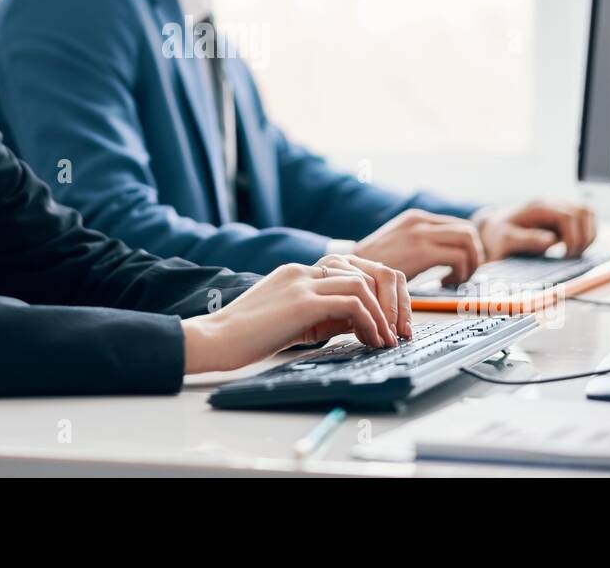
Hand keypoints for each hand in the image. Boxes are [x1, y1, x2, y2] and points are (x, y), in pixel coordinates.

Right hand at [181, 254, 410, 373]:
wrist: (215, 339)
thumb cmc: (246, 336)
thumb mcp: (290, 320)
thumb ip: (321, 314)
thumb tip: (357, 322)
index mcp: (297, 272)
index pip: (349, 270)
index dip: (373, 294)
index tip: (383, 321)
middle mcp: (302, 270)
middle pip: (362, 270)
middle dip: (386, 301)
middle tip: (395, 329)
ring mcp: (302, 282)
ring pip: (362, 283)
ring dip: (381, 313)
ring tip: (385, 339)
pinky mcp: (303, 301)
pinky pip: (352, 302)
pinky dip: (370, 321)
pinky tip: (372, 339)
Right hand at [351, 208, 483, 281]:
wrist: (349, 271)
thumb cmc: (372, 266)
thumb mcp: (398, 246)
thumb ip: (421, 244)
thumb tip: (449, 255)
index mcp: (415, 218)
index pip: (458, 225)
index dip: (468, 247)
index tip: (462, 266)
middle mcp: (420, 221)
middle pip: (468, 231)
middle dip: (475, 255)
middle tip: (465, 274)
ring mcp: (420, 233)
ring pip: (468, 241)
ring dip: (470, 264)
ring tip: (456, 280)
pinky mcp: (421, 251)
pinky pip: (458, 258)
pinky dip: (460, 273)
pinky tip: (444, 284)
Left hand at [471, 199, 597, 260]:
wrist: (494, 229)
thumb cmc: (498, 236)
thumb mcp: (505, 240)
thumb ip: (526, 240)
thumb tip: (551, 240)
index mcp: (538, 207)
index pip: (568, 216)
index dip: (573, 237)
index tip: (567, 256)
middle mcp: (551, 202)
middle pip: (584, 210)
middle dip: (584, 237)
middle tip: (571, 256)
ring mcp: (559, 206)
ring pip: (588, 212)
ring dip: (589, 234)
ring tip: (574, 253)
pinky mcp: (563, 215)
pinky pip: (586, 218)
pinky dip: (587, 233)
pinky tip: (574, 248)